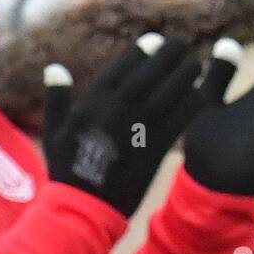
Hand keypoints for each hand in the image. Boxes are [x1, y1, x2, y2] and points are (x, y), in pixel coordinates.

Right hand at [43, 33, 209, 217]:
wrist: (83, 211)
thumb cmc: (66, 173)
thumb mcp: (54, 134)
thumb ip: (57, 99)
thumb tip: (54, 68)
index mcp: (93, 103)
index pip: (124, 65)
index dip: (142, 51)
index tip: (153, 42)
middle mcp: (119, 109)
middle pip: (152, 71)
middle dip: (168, 55)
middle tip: (181, 46)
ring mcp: (140, 128)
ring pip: (171, 90)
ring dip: (185, 74)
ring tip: (194, 65)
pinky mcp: (157, 148)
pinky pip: (180, 118)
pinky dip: (191, 103)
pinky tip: (200, 94)